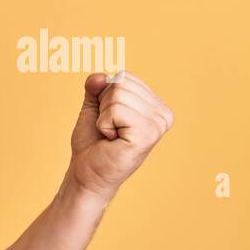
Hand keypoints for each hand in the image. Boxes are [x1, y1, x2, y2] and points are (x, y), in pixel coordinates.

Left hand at [69, 71, 173, 202]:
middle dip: (104, 106)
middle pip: (121, 83)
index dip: (104, 96)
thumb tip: (100, 76)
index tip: (108, 119)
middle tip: (108, 129)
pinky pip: (115, 110)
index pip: (125, 77)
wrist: (87, 174)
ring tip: (110, 136)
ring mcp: (158, 124)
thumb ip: (97, 87)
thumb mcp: (93, 107)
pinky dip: (104, 124)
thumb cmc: (92, 144)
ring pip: (118, 95)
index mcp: (155, 105)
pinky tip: (112, 140)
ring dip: (103, 117)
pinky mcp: (147, 134)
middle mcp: (163, 114)